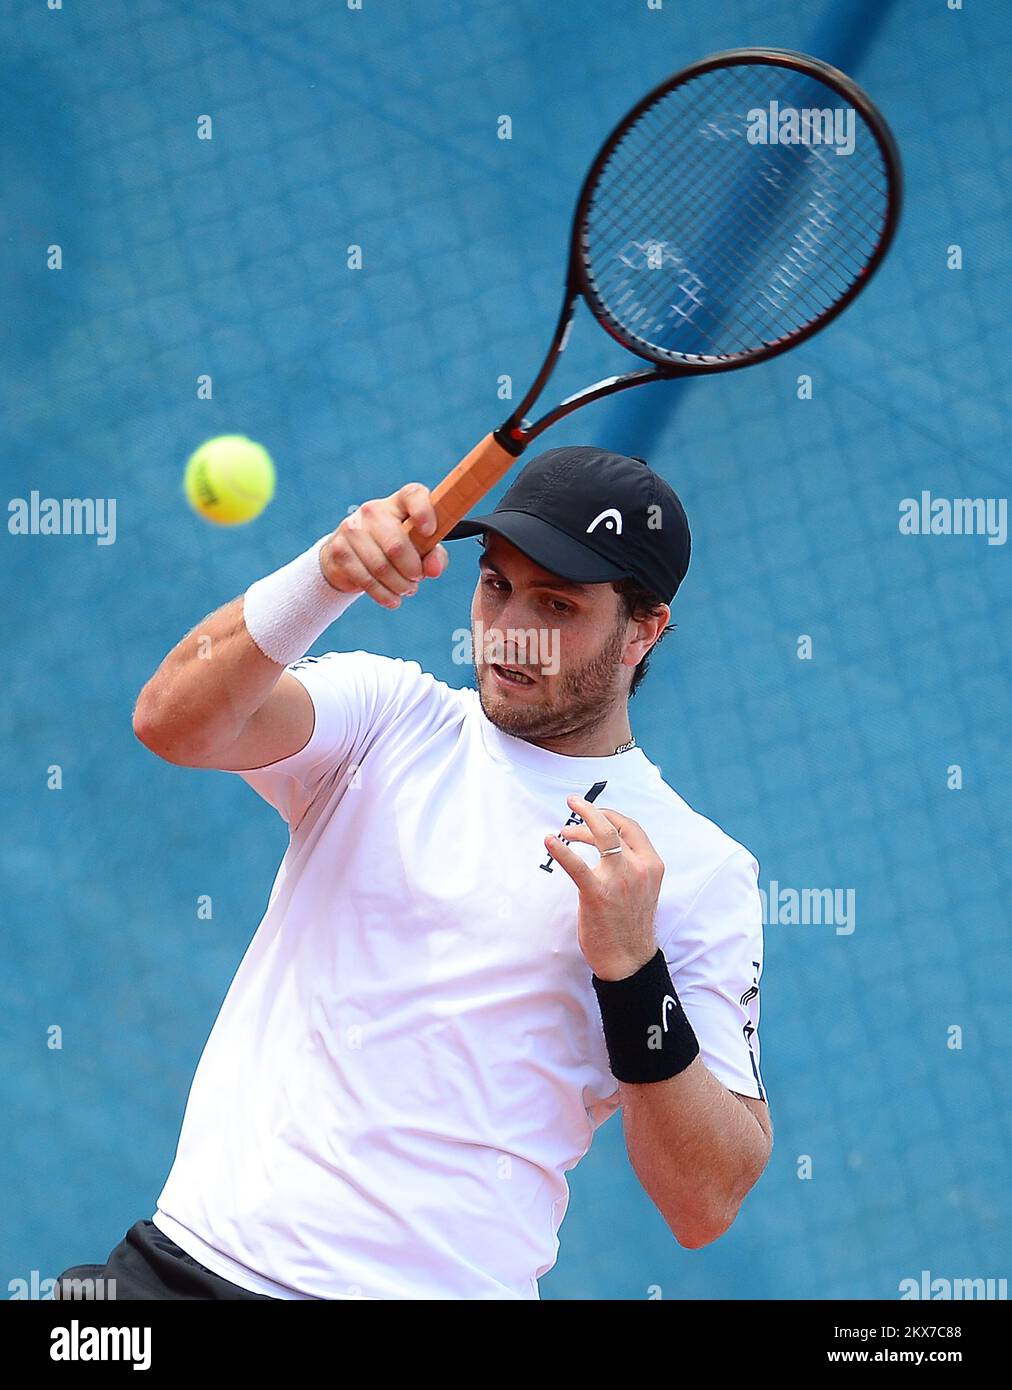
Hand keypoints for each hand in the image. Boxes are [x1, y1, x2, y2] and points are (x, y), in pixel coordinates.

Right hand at [319, 483, 448, 607]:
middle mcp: (373, 510)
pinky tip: (393, 599)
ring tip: (406, 589)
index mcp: (397, 503)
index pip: (412, 495)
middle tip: (416, 578)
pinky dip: (384, 594)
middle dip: (413, 570)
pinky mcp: (339, 550)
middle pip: (397, 545)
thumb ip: (434, 556)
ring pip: (382, 567)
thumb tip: (433, 570)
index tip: (430, 532)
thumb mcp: (419, 549)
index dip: (424, 511)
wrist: (350, 555)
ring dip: (399, 585)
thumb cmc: (394, 548)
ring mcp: (352, 529)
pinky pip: (366, 579)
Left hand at [543, 794, 664, 980]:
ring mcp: (619, 880)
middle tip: (573, 806)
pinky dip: (562, 850)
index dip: (610, 814)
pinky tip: (549, 841)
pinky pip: (578, 866)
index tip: (595, 811)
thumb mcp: (642, 888)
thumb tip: (611, 845)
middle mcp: (639, 868)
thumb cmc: (630, 924)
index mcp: (652, 864)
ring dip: (578, 826)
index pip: (631, 827)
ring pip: (600, 836)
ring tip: (562, 828)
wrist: (629, 959)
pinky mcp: (598, 894)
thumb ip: (633, 865)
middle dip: (591, 811)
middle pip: (614, 826)